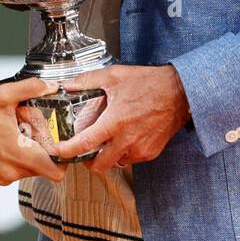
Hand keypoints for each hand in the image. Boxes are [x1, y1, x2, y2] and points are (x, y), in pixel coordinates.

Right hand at [0, 77, 65, 185]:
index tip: (58, 144)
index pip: (55, 171)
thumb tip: (51, 87)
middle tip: (32, 132)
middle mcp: (13, 170)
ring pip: (33, 169)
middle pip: (45, 167)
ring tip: (18, 134)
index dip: (62, 158)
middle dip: (44, 149)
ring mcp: (5, 176)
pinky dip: (19, 158)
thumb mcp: (5, 95)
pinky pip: (19, 170)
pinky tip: (9, 142)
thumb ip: (31, 89)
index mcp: (20, 154)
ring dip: (31, 153)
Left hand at [53, 64, 190, 172]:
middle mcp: (127, 140)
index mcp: (115, 122)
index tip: (59, 151)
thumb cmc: (150, 83)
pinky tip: (125, 137)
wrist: (180, 93)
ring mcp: (140, 149)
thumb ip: (88, 81)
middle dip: (88, 162)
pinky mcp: (151, 152)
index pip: (85, 143)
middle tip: (84, 151)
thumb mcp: (115, 76)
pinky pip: (131, 158)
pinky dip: (124, 152)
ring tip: (107, 140)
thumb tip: (69, 85)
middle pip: (99, 165)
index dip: (68, 151)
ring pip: (116, 162)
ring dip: (108, 156)